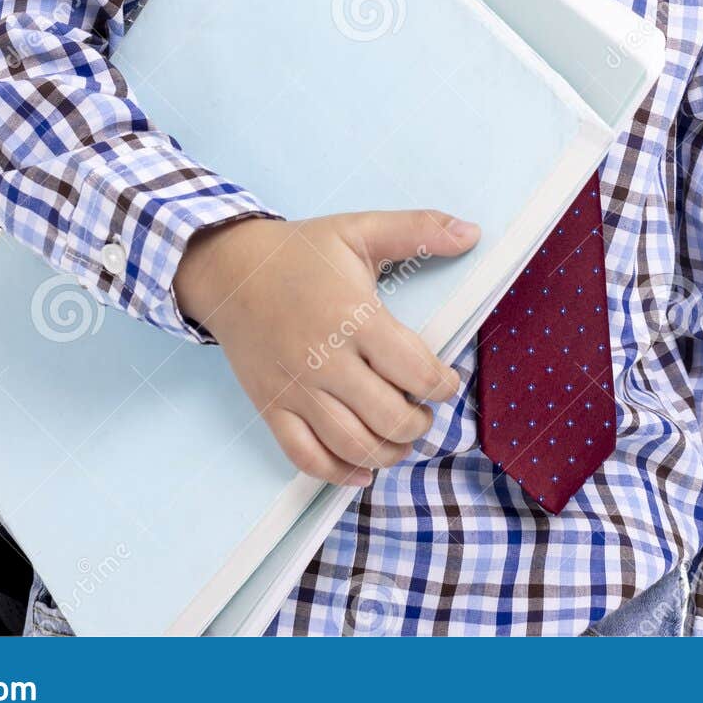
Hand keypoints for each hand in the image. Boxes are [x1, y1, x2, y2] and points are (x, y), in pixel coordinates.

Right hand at [173, 209, 479, 486]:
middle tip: (425, 413)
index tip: (447, 382)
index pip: (414, 370)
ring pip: (351, 444)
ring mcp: (295, 388)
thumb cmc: (301, 251)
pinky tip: (361, 469)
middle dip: (419, 423)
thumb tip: (473, 232)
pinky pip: (305, 457)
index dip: (442, 385)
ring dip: (388, 453)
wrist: (229, 269)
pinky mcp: (271, 407)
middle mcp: (325, 359)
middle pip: (388, 416)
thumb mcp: (360, 229)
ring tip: (401, 440)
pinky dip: (337, 473)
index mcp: (353, 316)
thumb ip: (419, 229)